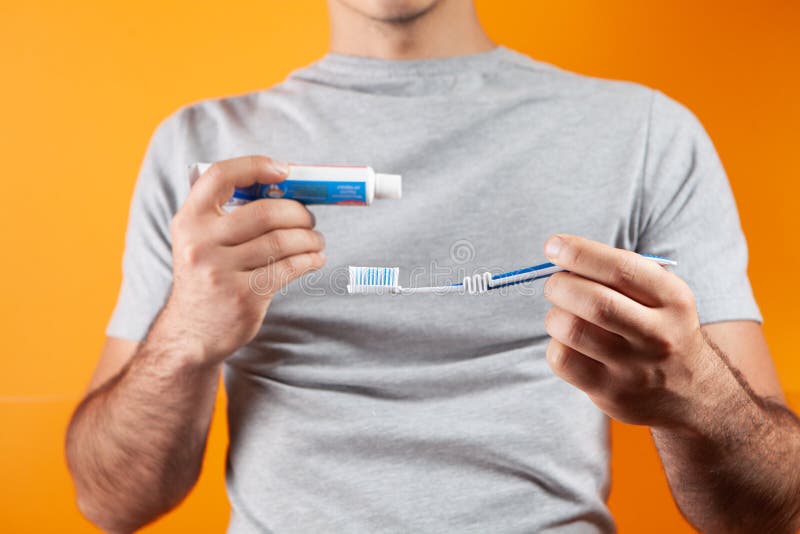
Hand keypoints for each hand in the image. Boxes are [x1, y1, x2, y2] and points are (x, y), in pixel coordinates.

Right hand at [157, 156, 325, 364]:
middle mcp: (200, 244)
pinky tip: (315, 259)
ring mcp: (221, 272)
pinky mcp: (244, 297)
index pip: (220, 176)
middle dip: (298, 212)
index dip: (256, 166)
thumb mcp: (198, 240)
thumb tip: (285, 187)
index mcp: (189, 221)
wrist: (192, 333)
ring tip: (316, 241)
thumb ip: (226, 214)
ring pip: (282, 241)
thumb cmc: (207, 277)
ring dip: (310, 238)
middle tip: (309, 219)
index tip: (285, 171)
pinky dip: (310, 259)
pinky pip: (289, 268)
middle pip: (265, 212)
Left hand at [542, 234, 719, 428]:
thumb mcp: (661, 296)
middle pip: (594, 302)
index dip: (579, 253)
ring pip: (572, 330)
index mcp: (673, 299)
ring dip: (555, 315)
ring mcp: (635, 368)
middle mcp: (659, 335)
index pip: (620, 269)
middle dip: (560, 285)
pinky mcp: (612, 393)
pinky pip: (563, 359)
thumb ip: (620, 272)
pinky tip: (568, 343)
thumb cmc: (659, 328)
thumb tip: (560, 253)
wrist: (691, 393)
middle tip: (554, 284)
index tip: (553, 246)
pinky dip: (555, 344)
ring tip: (562, 314)